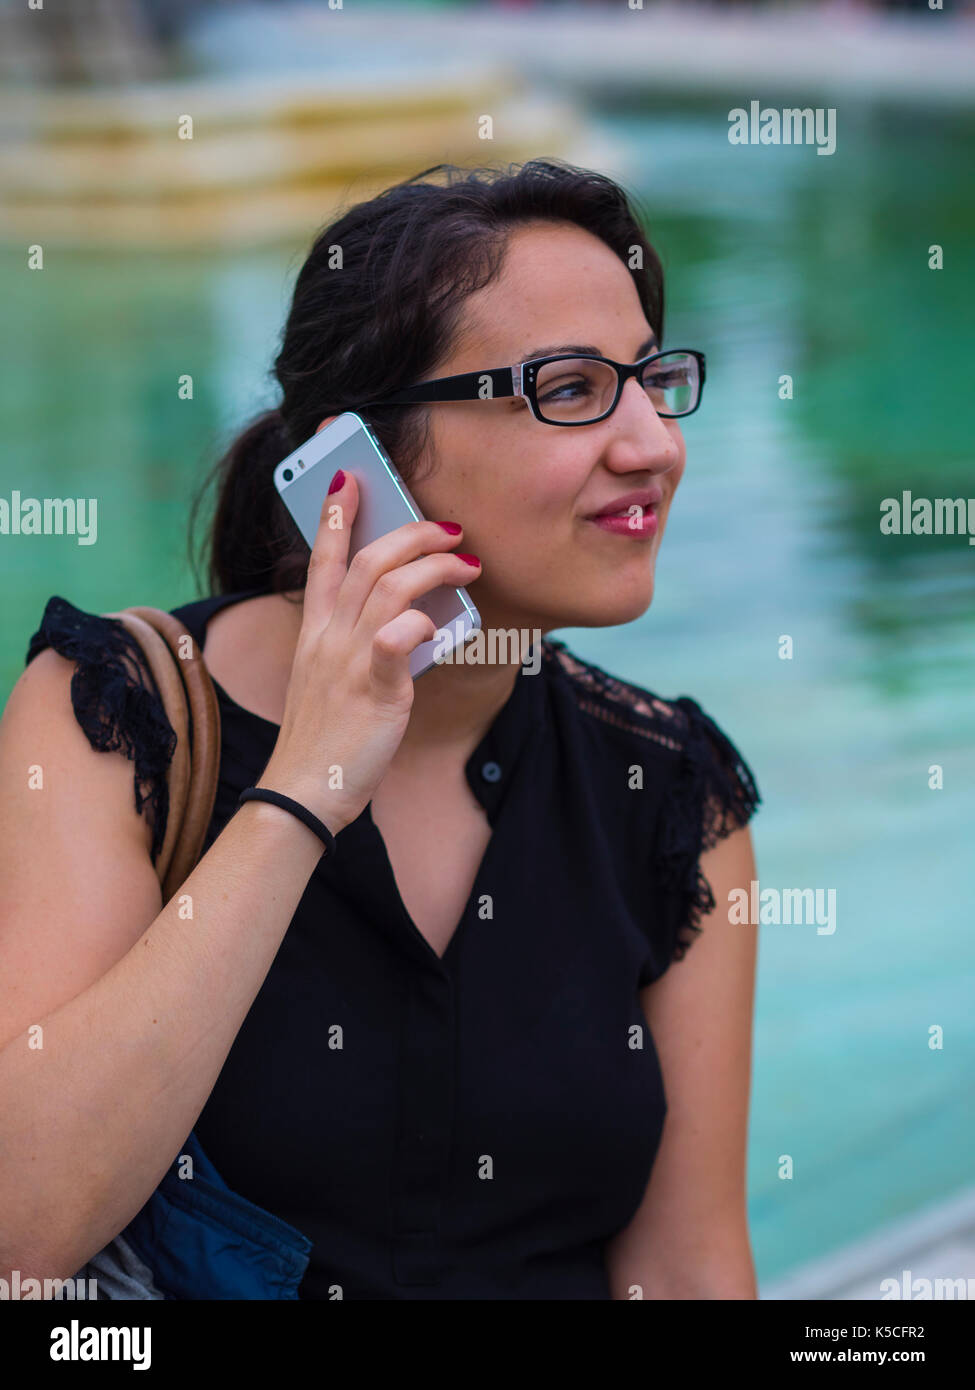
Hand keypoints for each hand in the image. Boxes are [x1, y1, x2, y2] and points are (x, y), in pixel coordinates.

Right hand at [260, 452, 479, 834]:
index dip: (337, 515)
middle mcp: (328, 637)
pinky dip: (421, 622)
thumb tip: (407, 623)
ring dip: (435, 565)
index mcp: (314, 633)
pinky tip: (438, 623)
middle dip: (412, 532)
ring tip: (467, 562)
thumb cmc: (325, 740)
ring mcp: (348, 660)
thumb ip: (360, 648)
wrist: (305, 790)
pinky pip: (397, 637)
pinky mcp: (374, 688)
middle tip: (448, 527)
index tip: (351, 480)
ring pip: (390, 585)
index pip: (323, 559)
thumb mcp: (332, 682)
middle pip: (368, 560)